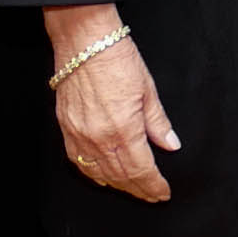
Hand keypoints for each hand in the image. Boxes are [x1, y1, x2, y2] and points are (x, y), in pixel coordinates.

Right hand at [51, 25, 178, 202]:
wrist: (85, 41)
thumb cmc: (116, 58)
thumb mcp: (148, 89)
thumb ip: (158, 123)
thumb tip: (171, 144)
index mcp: (124, 129)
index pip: (142, 169)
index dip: (154, 185)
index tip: (163, 193)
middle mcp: (99, 138)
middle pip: (121, 176)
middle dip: (139, 189)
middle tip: (152, 195)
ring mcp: (80, 135)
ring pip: (99, 173)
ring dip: (118, 185)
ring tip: (132, 189)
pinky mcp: (66, 128)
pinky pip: (78, 161)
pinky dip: (93, 173)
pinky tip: (103, 177)